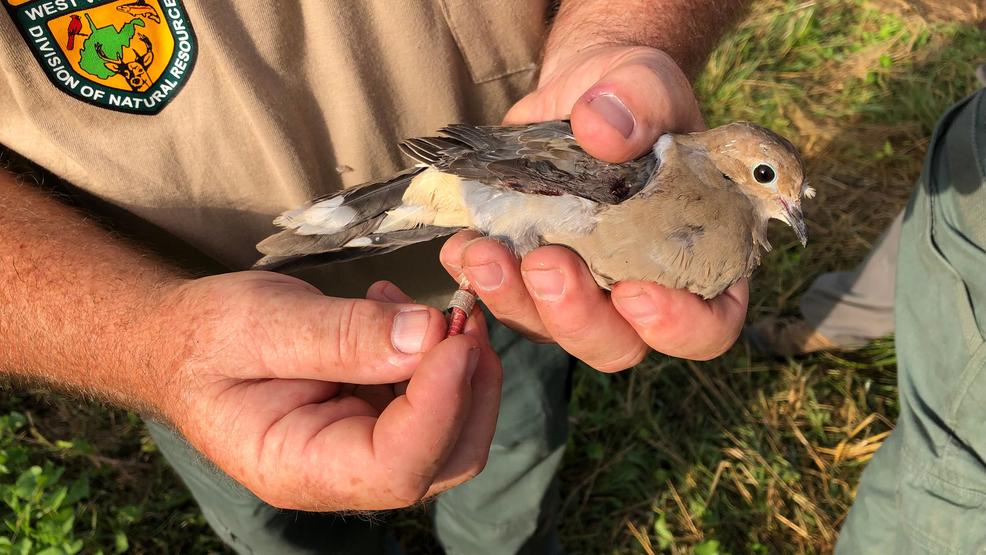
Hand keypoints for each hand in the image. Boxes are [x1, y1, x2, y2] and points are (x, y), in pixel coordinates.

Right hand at [148, 272, 501, 510]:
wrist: (183, 342)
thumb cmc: (204, 338)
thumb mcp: (259, 323)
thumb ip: (341, 335)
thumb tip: (427, 334)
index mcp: (299, 469)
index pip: (395, 466)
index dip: (439, 407)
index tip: (457, 339)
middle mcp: (342, 473)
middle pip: (443, 458)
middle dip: (470, 388)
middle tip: (464, 313)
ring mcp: (366, 447)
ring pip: (451, 430)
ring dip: (460, 366)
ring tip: (430, 304)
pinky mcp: (378, 417)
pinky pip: (432, 397)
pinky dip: (437, 352)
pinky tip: (399, 307)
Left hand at [441, 45, 747, 369]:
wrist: (582, 94)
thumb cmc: (635, 95)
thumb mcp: (646, 83)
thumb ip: (640, 102)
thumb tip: (603, 131)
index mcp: (701, 260)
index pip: (707, 325)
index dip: (678, 326)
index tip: (634, 293)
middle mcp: (644, 290)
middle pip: (619, 344)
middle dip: (577, 317)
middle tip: (545, 264)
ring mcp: (585, 291)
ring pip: (552, 329)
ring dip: (515, 300)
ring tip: (484, 252)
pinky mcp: (535, 278)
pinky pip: (508, 298)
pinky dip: (482, 277)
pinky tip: (463, 245)